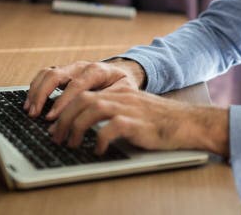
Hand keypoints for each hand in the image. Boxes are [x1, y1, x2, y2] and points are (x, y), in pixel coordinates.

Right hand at [23, 59, 145, 118]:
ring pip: (47, 73)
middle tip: (35, 114)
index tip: (52, 117)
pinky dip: (35, 87)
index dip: (62, 101)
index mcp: (98, 70)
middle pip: (56, 74)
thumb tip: (93, 116)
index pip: (76, 85)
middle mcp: (81, 66)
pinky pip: (45, 75)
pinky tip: (31, 103)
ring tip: (30, 110)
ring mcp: (71, 68)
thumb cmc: (124, 85)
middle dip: (43, 95)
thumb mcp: (125, 92)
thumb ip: (109, 101)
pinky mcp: (64, 72)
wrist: (124, 71)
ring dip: (36, 91)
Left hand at [46, 89, 229, 157]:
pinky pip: (111, 128)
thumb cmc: (159, 121)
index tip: (53, 124)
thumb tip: (83, 126)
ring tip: (71, 144)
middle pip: (82, 99)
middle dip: (63, 119)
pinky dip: (99, 140)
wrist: (187, 123)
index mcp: (118, 91)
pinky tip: (98, 150)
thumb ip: (112, 112)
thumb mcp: (133, 110)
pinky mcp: (137, 123)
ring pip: (92, 109)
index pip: (83, 92)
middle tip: (55, 137)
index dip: (64, 107)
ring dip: (75, 128)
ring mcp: (129, 108)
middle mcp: (121, 96)